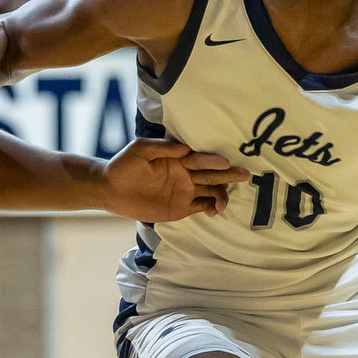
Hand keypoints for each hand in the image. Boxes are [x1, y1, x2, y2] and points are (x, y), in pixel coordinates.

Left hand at [102, 138, 245, 222]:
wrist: (111, 189)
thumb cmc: (124, 165)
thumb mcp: (140, 150)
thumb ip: (161, 147)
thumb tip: (185, 148)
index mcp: (179, 159)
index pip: (201, 159)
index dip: (213, 160)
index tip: (226, 161)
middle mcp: (186, 174)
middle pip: (213, 174)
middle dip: (229, 174)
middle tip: (246, 174)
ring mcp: (186, 191)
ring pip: (211, 191)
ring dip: (221, 195)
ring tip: (222, 202)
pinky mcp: (182, 207)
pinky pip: (203, 206)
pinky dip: (212, 208)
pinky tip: (215, 210)